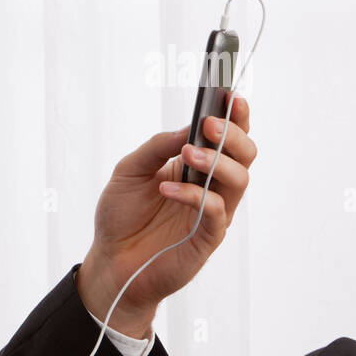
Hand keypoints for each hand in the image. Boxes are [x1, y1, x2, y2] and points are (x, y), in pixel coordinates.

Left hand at [76, 94, 256, 337]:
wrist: (110, 260)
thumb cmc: (121, 216)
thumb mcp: (129, 172)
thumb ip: (157, 148)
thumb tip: (187, 128)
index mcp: (197, 167)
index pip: (228, 137)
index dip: (236, 115)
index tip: (230, 94)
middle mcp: (212, 187)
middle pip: (245, 154)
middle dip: (232, 134)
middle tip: (209, 124)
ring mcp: (213, 213)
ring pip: (239, 180)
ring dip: (216, 162)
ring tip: (188, 154)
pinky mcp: (207, 238)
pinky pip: (216, 212)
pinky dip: (195, 196)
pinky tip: (167, 189)